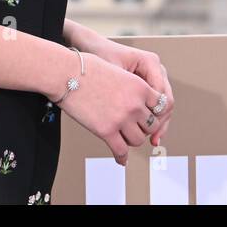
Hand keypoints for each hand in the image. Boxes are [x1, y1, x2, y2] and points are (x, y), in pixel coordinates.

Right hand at [54, 53, 168, 166]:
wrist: (66, 73)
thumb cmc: (86, 68)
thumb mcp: (118, 71)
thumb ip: (131, 86)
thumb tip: (134, 98)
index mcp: (140, 87)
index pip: (160, 106)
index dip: (155, 112)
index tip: (149, 116)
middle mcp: (134, 104)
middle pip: (151, 125)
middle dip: (144, 127)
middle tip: (136, 127)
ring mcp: (121, 119)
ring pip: (137, 140)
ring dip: (132, 140)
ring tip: (124, 138)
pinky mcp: (106, 131)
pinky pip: (121, 150)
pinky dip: (122, 156)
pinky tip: (121, 158)